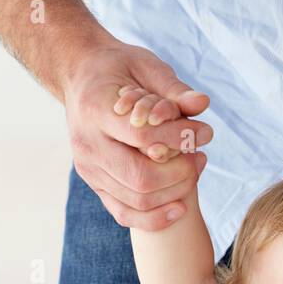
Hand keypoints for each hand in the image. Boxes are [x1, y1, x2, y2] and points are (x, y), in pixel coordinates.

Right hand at [62, 42, 212, 228]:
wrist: (79, 76)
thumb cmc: (117, 68)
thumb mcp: (144, 65)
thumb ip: (173, 88)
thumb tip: (202, 104)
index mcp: (95, 109)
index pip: (143, 136)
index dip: (179, 139)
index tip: (203, 133)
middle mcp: (87, 144)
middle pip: (141, 177)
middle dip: (180, 172)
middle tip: (201, 157)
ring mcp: (88, 169)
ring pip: (137, 200)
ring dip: (174, 192)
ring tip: (195, 170)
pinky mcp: (94, 185)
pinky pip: (125, 214)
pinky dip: (155, 218)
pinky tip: (180, 207)